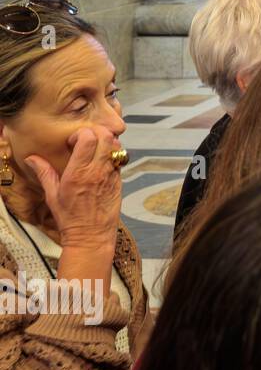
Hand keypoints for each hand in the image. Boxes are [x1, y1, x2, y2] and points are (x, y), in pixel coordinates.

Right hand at [25, 126, 121, 250]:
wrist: (91, 236)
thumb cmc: (70, 218)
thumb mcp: (52, 195)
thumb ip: (44, 173)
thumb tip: (32, 158)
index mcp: (79, 173)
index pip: (88, 138)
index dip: (81, 134)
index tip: (73, 142)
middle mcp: (97, 171)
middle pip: (106, 137)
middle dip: (96, 132)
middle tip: (86, 141)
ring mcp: (111, 176)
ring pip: (116, 146)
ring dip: (106, 143)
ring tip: (95, 150)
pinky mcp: (119, 182)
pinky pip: (119, 160)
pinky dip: (112, 155)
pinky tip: (102, 162)